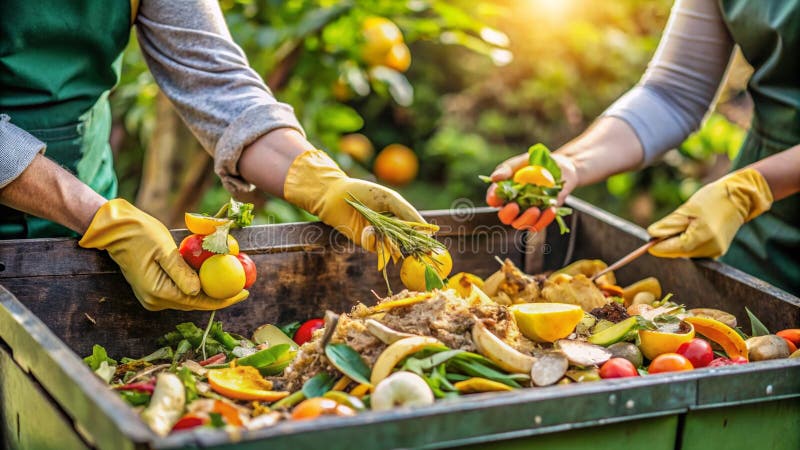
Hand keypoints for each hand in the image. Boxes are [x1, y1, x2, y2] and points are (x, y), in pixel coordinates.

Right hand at [79, 199, 248, 310]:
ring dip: (210, 290)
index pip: (199, 301)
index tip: (244, 293)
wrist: (118, 231)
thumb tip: (199, 291)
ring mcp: (153, 298)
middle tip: (242, 286)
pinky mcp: (154, 290)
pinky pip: (181, 291)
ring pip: (189, 298)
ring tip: (231, 281)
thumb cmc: (140, 235)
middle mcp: (155, 300)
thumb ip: (181, 272)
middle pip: (196, 303)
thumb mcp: (164, 250)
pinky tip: (211, 276)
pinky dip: (198, 285)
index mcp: (158, 292)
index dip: (224, 299)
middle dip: (220, 296)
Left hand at [283, 149, 424, 249]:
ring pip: (394, 247)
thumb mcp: (390, 199)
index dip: (425, 239)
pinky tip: (367, 229)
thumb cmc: (364, 192)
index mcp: (400, 215)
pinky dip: (375, 239)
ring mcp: (380, 236)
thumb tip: (427, 228)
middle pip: (408, 242)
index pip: (417, 230)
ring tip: (391, 235)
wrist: (337, 196)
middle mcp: (392, 227)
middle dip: (415, 247)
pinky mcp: (367, 243)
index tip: (433, 247)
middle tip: (424, 254)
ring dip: (394, 244)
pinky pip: (376, 246)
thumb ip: (408, 213)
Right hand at [486, 152, 577, 229]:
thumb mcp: (520, 162)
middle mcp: (513, 204)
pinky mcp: (542, 217)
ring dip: (527, 220)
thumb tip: (494, 178)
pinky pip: (540, 224)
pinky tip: (551, 209)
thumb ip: (506, 169)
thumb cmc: (536, 163)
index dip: (492, 199)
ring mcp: (527, 212)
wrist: (560, 167)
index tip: (496, 197)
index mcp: (504, 192)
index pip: (493, 199)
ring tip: (536, 210)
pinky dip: (545, 219)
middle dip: (508, 214)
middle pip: (505, 217)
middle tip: (514, 206)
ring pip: (521, 224)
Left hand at [648, 168, 772, 257]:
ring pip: (685, 251)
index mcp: (700, 238)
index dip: (656, 246)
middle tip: (663, 229)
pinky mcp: (717, 250)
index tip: (648, 241)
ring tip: (685, 222)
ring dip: (678, 241)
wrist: (740, 197)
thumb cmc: (713, 199)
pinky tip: (693, 228)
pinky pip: (694, 249)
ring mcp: (715, 251)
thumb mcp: (687, 209)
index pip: (670, 249)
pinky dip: (688, 241)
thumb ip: (668, 225)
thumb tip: (651, 235)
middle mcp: (709, 249)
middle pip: (678, 252)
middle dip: (667, 242)